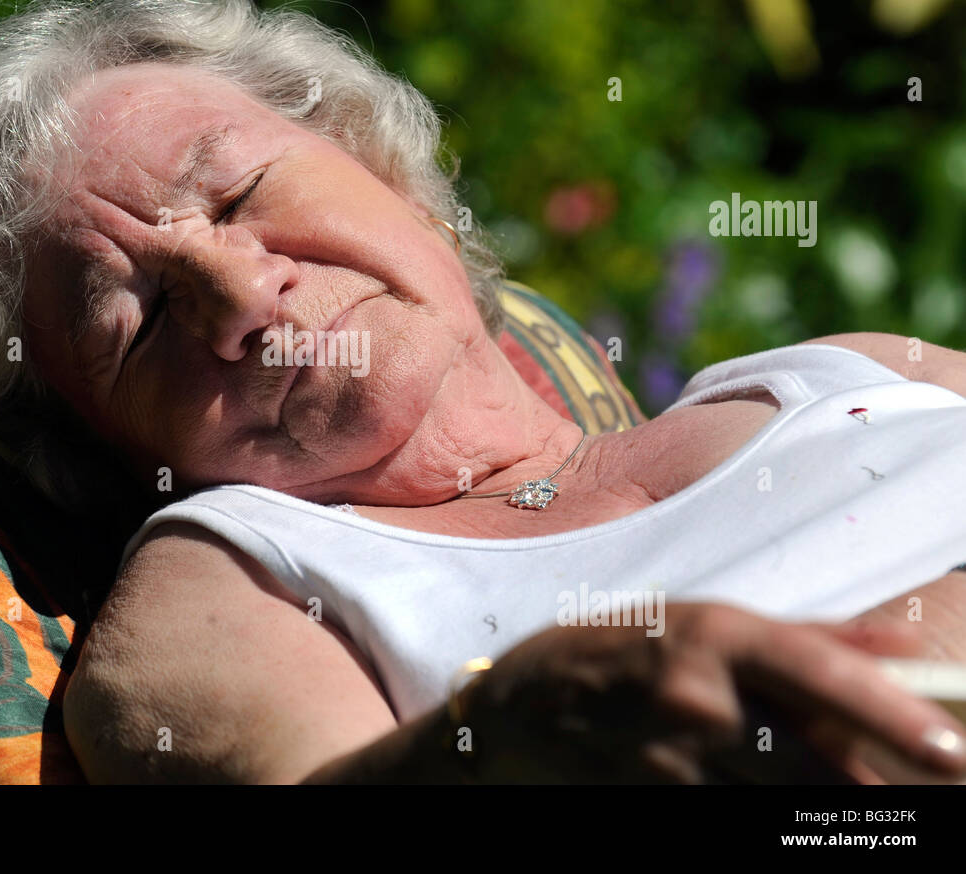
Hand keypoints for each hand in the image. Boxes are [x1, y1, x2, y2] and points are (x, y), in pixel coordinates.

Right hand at [456, 602, 965, 782]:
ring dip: (816, 806)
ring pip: (780, 806)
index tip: (954, 752)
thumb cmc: (626, 650)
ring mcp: (672, 760)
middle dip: (875, 793)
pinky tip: (750, 791)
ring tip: (809, 783)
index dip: (893, 717)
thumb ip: (814, 638)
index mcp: (718, 635)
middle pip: (817, 765)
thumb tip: (907, 646)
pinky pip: (733, 821)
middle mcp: (698, 697)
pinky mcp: (655, 802)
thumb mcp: (710, 622)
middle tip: (917, 790)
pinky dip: (760, 814)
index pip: (821, 674)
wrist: (520, 705)